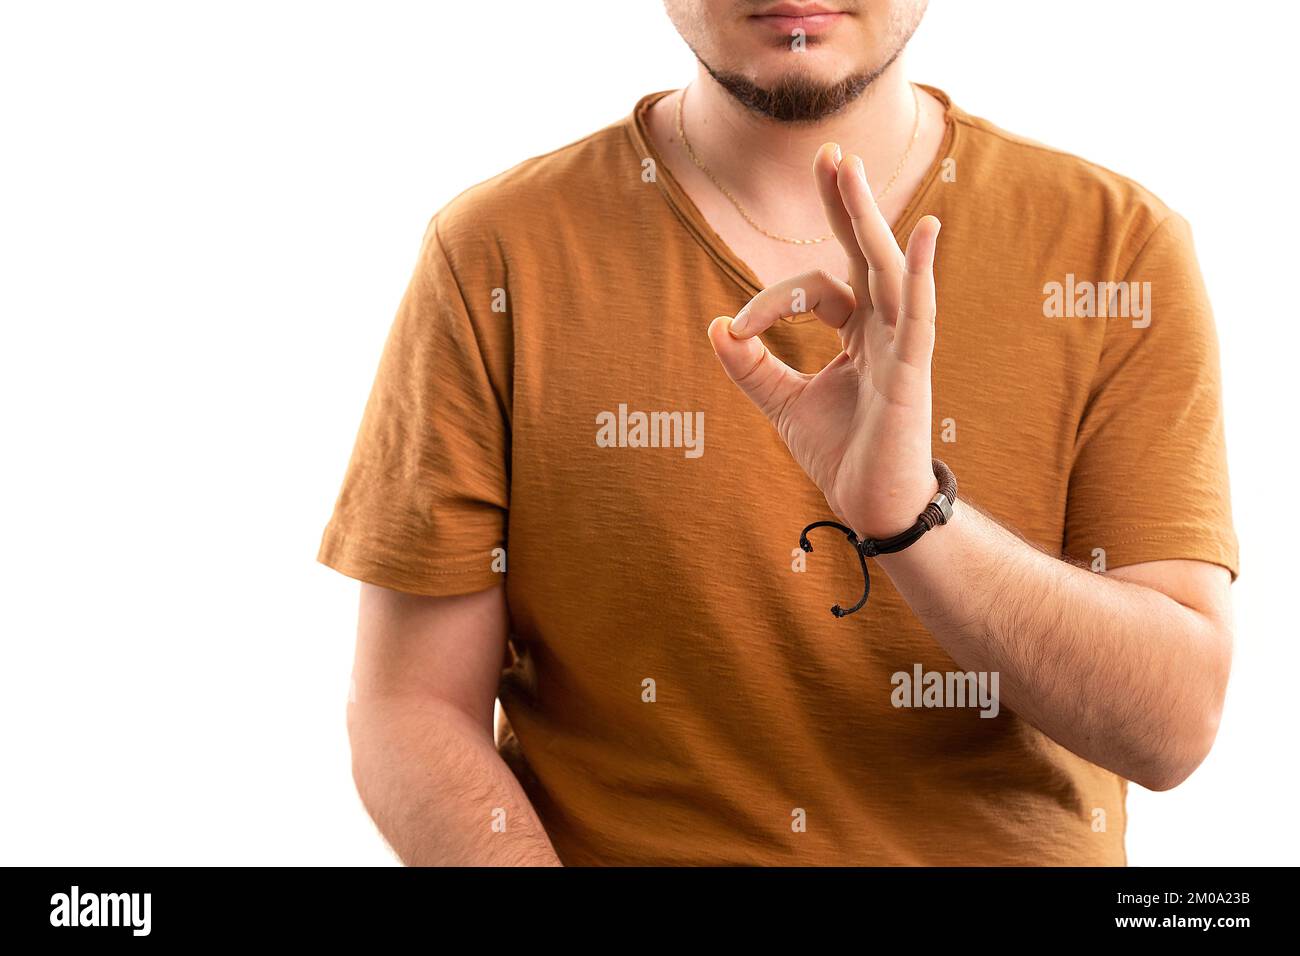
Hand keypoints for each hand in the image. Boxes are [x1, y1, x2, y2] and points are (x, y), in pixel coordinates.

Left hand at [707, 145, 941, 538]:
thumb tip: (715, 326)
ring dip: (867, 219)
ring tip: (849, 169)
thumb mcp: (782, 403)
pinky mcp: (914, 371)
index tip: (734, 330)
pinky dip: (922, 272)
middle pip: (864, 253)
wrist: (872, 507)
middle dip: (845, 204)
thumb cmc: (842, 454)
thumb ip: (751, 366)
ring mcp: (903, 346)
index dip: (768, 302)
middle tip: (828, 152)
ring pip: (886, 270)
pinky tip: (925, 230)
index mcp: (858, 332)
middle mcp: (885, 329)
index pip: (813, 291)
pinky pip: (919, 314)